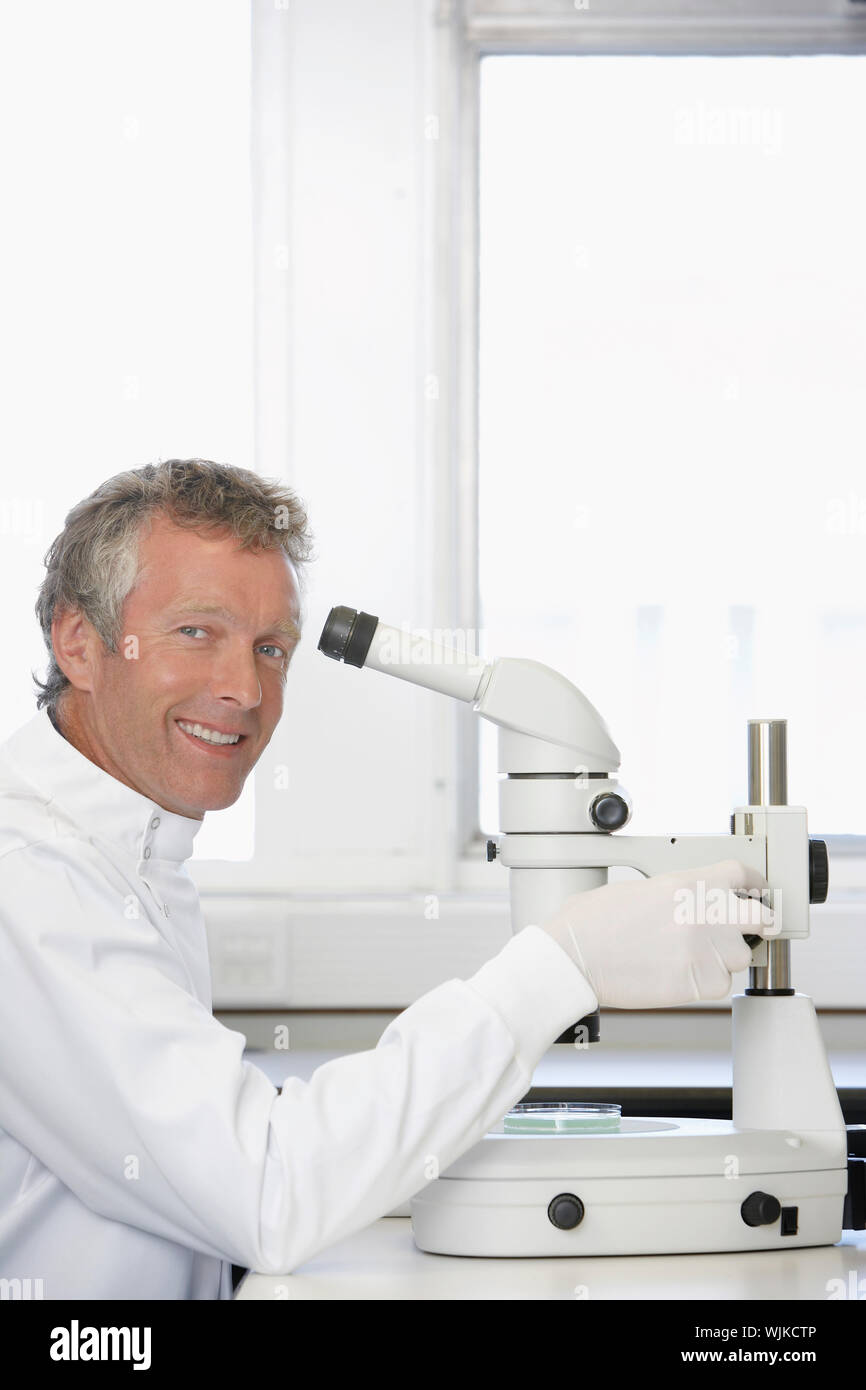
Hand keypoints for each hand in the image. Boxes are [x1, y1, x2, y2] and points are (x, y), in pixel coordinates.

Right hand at [540, 858, 770, 1008]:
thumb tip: (692, 903)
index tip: (757, 891)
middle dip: (758, 924)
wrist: (575, 957)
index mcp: (689, 884)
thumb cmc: (593, 923)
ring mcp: (706, 950)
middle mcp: (705, 914)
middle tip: (752, 929)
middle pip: (760, 917)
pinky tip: (680, 975)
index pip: (741, 875)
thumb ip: (678, 894)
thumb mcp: (640, 889)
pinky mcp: (700, 983)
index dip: (753, 883)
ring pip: (739, 957)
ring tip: (689, 957)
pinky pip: (720, 984)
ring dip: (724, 957)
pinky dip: (706, 982)